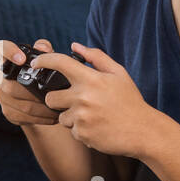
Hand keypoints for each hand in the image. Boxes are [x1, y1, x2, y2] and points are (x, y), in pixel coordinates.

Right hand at [0, 38, 60, 125]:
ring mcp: (1, 95)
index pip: (2, 48)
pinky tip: (51, 117)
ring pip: (19, 104)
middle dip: (34, 93)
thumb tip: (42, 48)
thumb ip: (45, 50)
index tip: (22, 60)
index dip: (9, 53)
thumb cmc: (41, 74)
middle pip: (11, 86)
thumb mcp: (46, 60)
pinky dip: (39, 118)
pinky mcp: (7, 111)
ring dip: (40, 108)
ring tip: (57, 109)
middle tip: (53, 96)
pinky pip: (22, 116)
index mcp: (8, 59)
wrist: (36, 100)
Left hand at [31, 42, 154, 156]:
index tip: (36, 63)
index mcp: (91, 79)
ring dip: (71, 116)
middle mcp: (83, 97)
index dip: (44, 60)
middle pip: (50, 98)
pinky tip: (97, 127)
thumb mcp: (118, 73)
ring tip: (93, 116)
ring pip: (61, 116)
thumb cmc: (130, 100)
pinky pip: (72, 131)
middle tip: (74, 101)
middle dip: (58, 99)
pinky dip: (81, 130)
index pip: (60, 63)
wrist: (143, 131)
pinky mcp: (82, 134)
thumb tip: (75, 45)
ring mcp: (81, 117)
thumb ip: (96, 57)